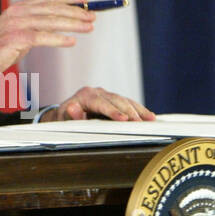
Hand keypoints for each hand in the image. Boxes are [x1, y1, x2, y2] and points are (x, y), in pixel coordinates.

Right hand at [0, 0, 95, 100]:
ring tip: (89, 27)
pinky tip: (71, 41)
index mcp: (19, 8)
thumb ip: (35, 26)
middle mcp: (17, 12)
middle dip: (75, 11)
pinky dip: (58, 38)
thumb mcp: (18, 32)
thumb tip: (58, 25)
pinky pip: (41, 37)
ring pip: (50, 20)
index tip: (84, 0)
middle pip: (52, 8)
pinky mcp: (15, 38)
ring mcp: (15, 24)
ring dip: (72, 23)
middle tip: (92, 15)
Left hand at [41, 87, 155, 122]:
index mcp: (85, 95)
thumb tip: (72, 108)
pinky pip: (128, 104)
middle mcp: (97, 92)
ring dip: (138, 110)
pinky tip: (149, 117)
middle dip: (130, 112)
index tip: (123, 119)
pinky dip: (139, 110)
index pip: (101, 103)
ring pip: (125, 100)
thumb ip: (69, 115)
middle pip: (116, 100)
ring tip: (151, 120)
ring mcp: (106, 95)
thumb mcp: (63, 118)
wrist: (66, 114)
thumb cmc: (65, 118)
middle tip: (141, 123)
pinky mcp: (113, 100)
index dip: (113, 111)